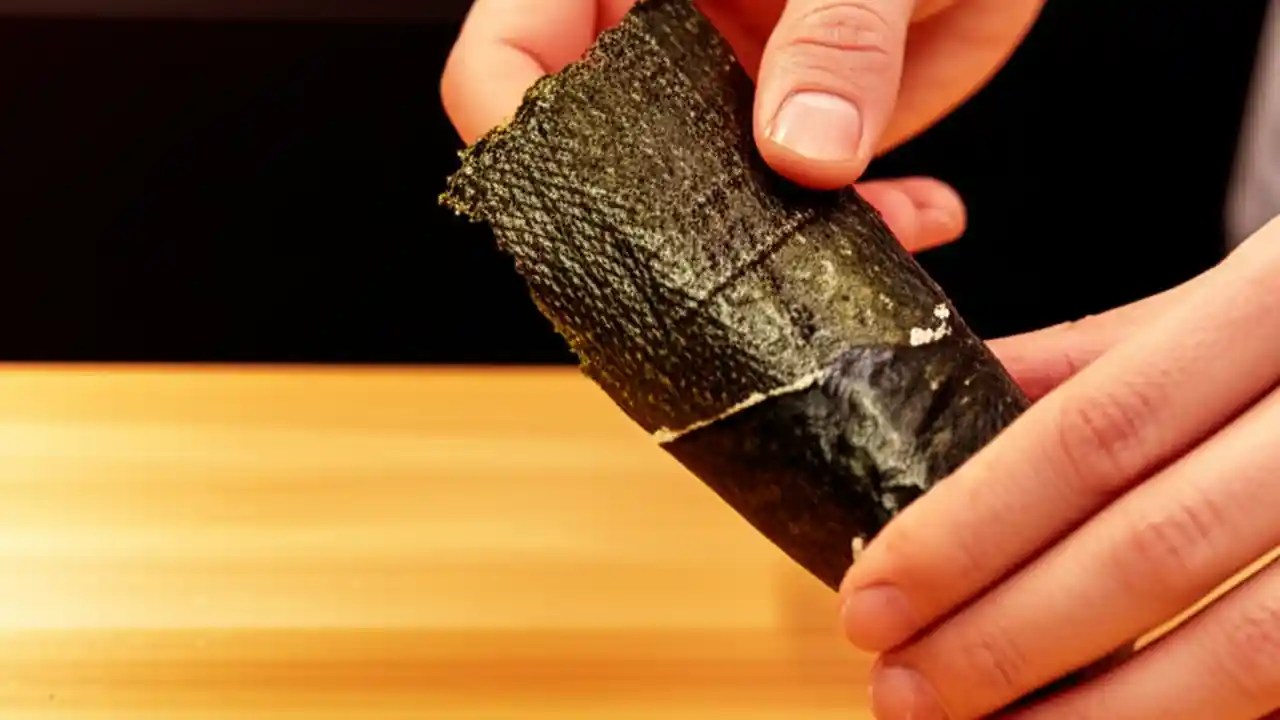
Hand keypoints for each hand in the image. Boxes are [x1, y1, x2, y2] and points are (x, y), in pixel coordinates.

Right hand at [440, 0, 1042, 252]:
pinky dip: (857, 226)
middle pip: (591, 149)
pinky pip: (792, 205)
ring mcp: (723, 88)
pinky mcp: (792, 129)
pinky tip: (922, 215)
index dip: (513, 127)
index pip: (507, 53)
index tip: (570, 201)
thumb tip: (803, 150)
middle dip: (658, 220)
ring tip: (854, 242)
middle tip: (725, 260)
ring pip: (698, 200)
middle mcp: (658, 33)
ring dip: (770, 242)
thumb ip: (838, 37)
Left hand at [839, 214, 1279, 719]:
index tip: (871, 600)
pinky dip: (1205, 718)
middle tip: (902, 693)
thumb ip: (1103, 358)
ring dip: (1098, 714)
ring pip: (1251, 646)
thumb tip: (950, 409)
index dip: (971, 527)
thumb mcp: (1236, 293)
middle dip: (1007, 638)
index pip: (1095, 432)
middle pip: (1156, 549)